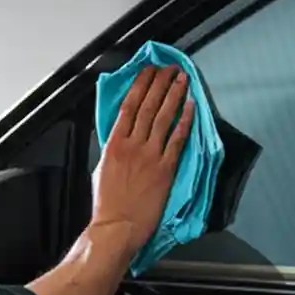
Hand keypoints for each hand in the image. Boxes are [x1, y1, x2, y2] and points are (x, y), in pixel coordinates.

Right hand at [91, 65, 193, 255]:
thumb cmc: (107, 202)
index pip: (129, 106)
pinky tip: (191, 107)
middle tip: (170, 68)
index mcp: (114, 143)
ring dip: (174, 96)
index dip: (141, 85)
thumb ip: (114, 146)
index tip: (149, 71)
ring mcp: (150, 156)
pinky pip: (177, 140)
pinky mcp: (165, 169)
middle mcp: (133, 145)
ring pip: (163, 118)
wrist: (117, 227)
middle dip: (160, 83)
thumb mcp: (102, 167)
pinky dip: (185, 122)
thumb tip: (123, 132)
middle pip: (148, 106)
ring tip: (182, 79)